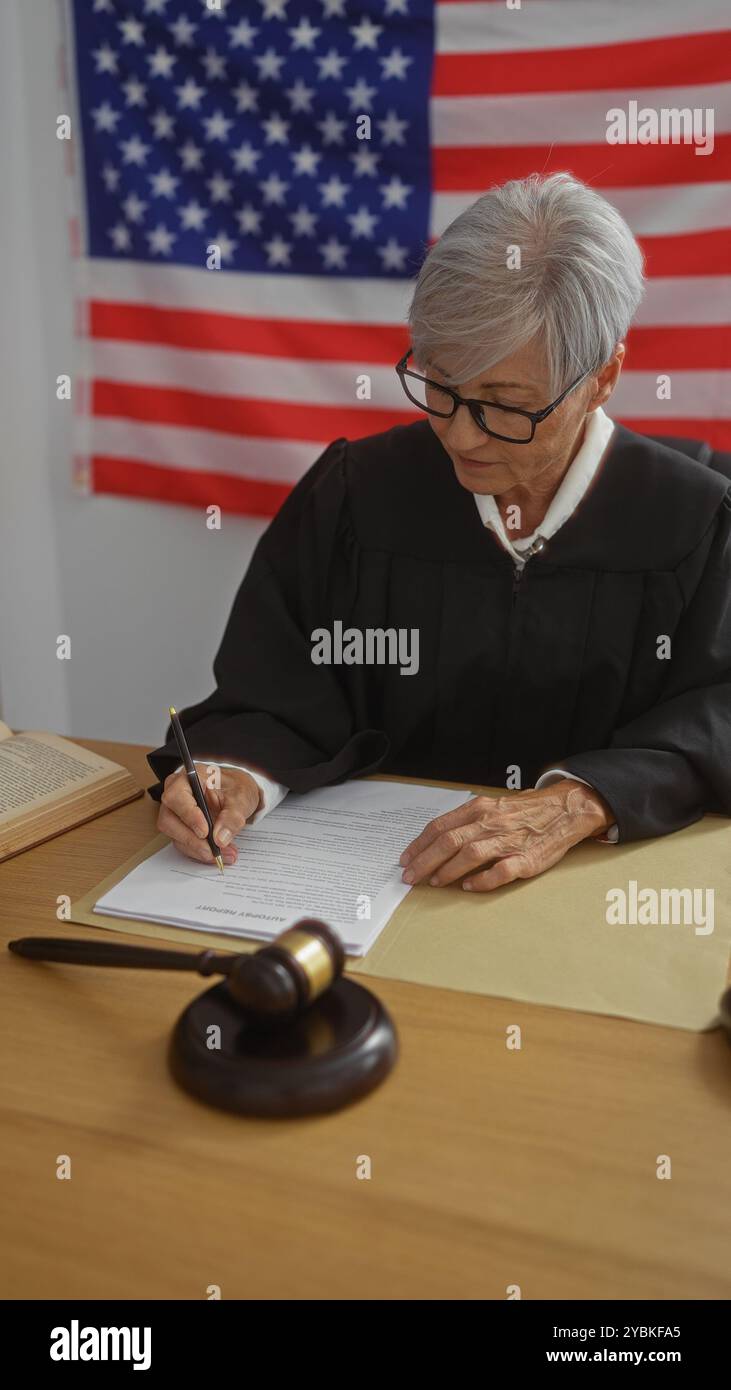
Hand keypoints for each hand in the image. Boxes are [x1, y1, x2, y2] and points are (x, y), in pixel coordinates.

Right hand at [156, 763, 260, 864]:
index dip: (188, 816)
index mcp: (190, 777)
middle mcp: (177, 793)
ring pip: (174, 835)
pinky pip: (182, 842)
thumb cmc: (237, 788)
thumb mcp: (242, 798)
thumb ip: (233, 816)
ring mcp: (175, 811)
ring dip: (197, 849)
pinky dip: (199, 851)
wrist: (238, 793)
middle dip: (192, 839)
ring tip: (223, 854)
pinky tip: (217, 853)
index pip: (177, 796)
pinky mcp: (179, 826)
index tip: (205, 832)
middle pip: (169, 820)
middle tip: (214, 850)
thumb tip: (220, 838)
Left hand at [398, 780, 613, 892]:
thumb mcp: (492, 806)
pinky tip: (468, 886)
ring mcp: (508, 841)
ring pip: (470, 855)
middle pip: (449, 842)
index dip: (419, 845)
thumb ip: (467, 820)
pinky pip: (500, 871)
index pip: (440, 826)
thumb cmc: (525, 812)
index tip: (406, 859)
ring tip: (434, 883)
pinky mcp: (526, 859)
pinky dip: (481, 880)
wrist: (564, 811)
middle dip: (424, 861)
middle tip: (410, 877)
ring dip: (447, 871)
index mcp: (479, 808)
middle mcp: (490, 822)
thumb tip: (437, 840)